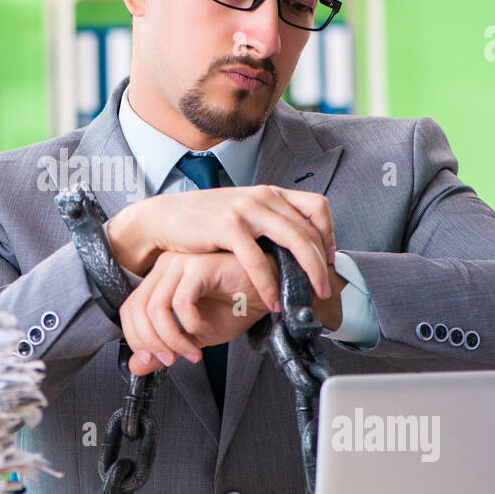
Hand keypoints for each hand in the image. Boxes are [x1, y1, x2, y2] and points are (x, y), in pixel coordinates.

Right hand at [106, 185, 336, 313]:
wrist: (165, 217)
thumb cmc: (204, 220)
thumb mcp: (243, 213)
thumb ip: (268, 223)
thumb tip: (295, 247)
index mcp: (270, 193)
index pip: (317, 207)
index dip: (329, 233)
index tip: (328, 258)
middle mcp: (263, 197)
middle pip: (310, 229)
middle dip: (323, 263)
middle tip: (325, 288)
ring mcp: (246, 210)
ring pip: (294, 241)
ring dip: (307, 272)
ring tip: (309, 295)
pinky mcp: (228, 227)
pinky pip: (257, 260)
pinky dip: (269, 283)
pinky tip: (272, 300)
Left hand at [121, 250, 350, 375]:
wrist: (271, 294)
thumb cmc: (237, 307)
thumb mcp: (194, 336)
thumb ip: (165, 348)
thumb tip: (135, 367)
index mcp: (160, 279)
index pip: (130, 309)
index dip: (136, 339)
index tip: (153, 359)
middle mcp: (166, 267)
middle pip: (137, 309)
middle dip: (152, 343)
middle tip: (172, 360)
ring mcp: (182, 263)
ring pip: (156, 307)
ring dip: (172, 338)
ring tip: (193, 351)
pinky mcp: (200, 266)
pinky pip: (182, 302)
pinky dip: (192, 326)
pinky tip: (208, 332)